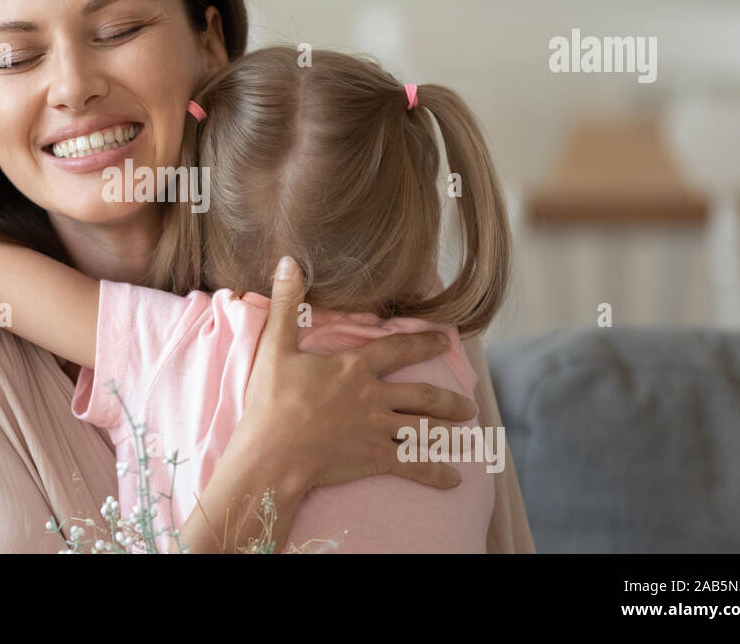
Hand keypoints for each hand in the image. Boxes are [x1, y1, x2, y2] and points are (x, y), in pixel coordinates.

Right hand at [240, 256, 476, 492]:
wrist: (272, 453)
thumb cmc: (270, 401)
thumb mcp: (275, 347)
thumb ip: (286, 304)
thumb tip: (288, 261)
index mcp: (354, 367)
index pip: (397, 349)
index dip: (423, 342)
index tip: (444, 339)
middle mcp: (373, 396)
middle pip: (423, 395)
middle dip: (450, 400)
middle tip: (469, 404)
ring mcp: (378, 429)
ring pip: (425, 429)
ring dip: (451, 432)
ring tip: (468, 433)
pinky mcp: (374, 458)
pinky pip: (413, 465)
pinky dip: (435, 473)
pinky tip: (454, 479)